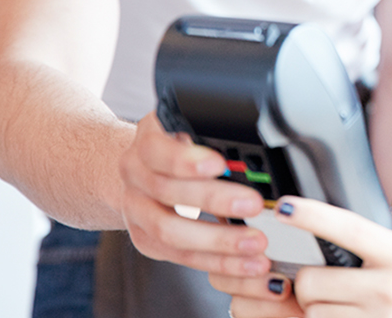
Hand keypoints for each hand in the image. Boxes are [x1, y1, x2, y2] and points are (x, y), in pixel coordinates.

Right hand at [118, 112, 271, 276]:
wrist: (144, 168)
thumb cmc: (180, 146)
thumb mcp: (193, 128)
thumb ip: (214, 136)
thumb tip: (258, 146)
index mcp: (147, 141)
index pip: (157, 150)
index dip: (185, 160)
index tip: (218, 164)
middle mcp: (134, 175)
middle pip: (166, 192)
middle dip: (213, 200)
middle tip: (252, 204)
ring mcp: (135, 209)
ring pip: (169, 231)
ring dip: (217, 241)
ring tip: (255, 244)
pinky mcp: (144, 239)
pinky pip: (179, 256)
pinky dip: (215, 261)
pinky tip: (244, 264)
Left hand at [212, 191, 391, 317]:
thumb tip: (391, 213)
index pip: (345, 229)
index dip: (308, 214)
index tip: (283, 207)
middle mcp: (386, 290)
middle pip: (312, 283)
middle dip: (307, 277)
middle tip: (319, 274)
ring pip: (316, 314)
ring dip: (318, 306)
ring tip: (337, 300)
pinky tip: (346, 313)